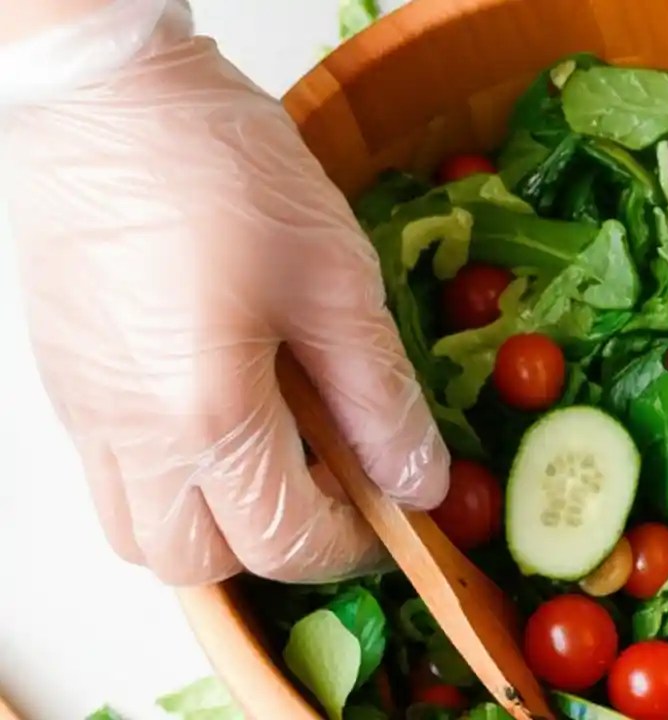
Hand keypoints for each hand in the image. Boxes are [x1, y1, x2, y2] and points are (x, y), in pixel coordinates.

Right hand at [2, 2, 448, 584]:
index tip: (394, 504)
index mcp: (207, 417)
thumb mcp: (336, 281)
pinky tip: (220, 414)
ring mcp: (86, 414)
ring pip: (143, 536)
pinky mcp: (67, 384)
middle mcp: (131, 436)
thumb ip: (380, 398)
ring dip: (217, 525)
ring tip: (276, 454)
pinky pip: (113, 480)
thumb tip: (419, 482)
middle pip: (201, 564)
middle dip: (279, 546)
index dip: (353, 542)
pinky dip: (173, 483)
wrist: (109, 97)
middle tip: (335, 481)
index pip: (285, 543)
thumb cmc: (222, 171)